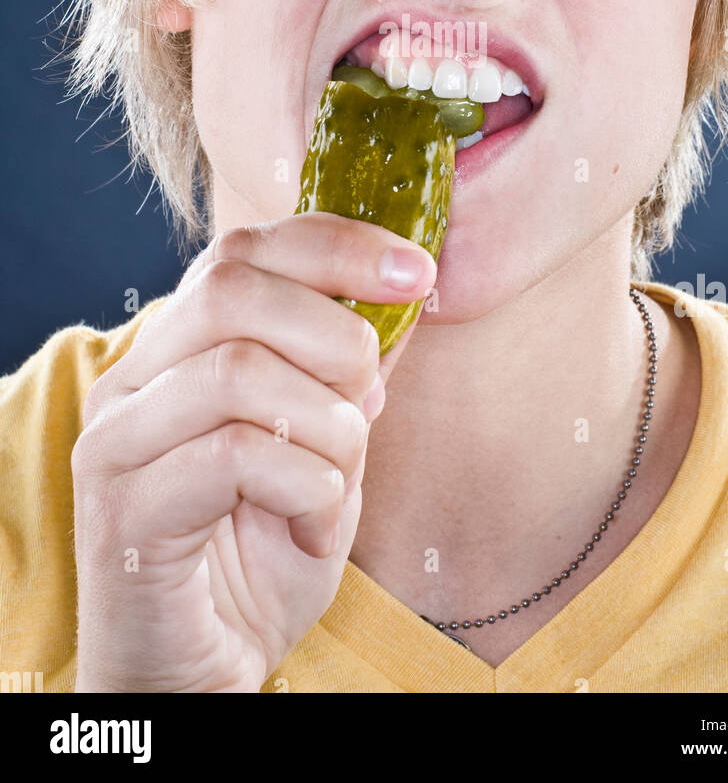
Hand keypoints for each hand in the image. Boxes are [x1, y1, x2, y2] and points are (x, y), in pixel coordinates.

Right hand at [71, 214, 434, 691]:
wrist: (199, 673)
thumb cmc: (259, 557)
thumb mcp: (325, 452)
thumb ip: (347, 379)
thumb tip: (402, 299)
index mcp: (176, 351)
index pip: (244, 250)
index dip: (337, 246)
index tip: (419, 271)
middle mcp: (132, 381)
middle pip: (233, 287)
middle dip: (334, 331)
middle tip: (369, 396)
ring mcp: (116, 442)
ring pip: (240, 370)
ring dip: (326, 424)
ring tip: (338, 478)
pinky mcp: (124, 511)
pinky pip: (236, 457)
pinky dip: (307, 486)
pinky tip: (313, 527)